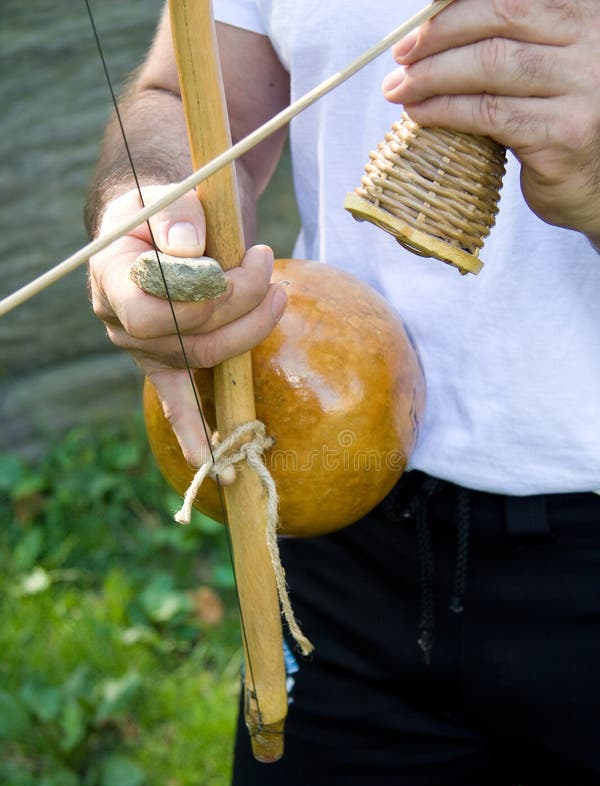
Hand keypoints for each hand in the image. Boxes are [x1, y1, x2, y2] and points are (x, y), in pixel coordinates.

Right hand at [88, 185, 286, 468]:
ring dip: (248, 333)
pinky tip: (210, 463)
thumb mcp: (169, 192)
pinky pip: (175, 403)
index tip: (248, 262)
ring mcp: (140, 347)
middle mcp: (119, 319)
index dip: (207, 298)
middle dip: (241, 307)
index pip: (155, 308)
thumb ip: (178, 213)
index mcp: (112, 275)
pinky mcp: (163, 362)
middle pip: (187, 336)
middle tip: (271, 270)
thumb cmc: (163, 204)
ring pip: (200, 359)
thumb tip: (190, 246)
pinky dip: (193, 434)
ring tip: (278, 296)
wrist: (153, 219)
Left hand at [382, 0, 599, 242]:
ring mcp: (582, 89)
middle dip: (441, 33)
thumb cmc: (559, 123)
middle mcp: (592, 43)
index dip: (458, 5)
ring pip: (492, 63)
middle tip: (402, 55)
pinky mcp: (563, 134)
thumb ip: (510, 41)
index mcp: (585, 15)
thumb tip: (434, 22)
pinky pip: (490, 113)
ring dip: (434, 75)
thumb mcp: (545, 68)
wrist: (598, 188)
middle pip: (503, 16)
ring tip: (400, 88)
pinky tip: (420, 114)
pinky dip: (446, 110)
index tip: (418, 19)